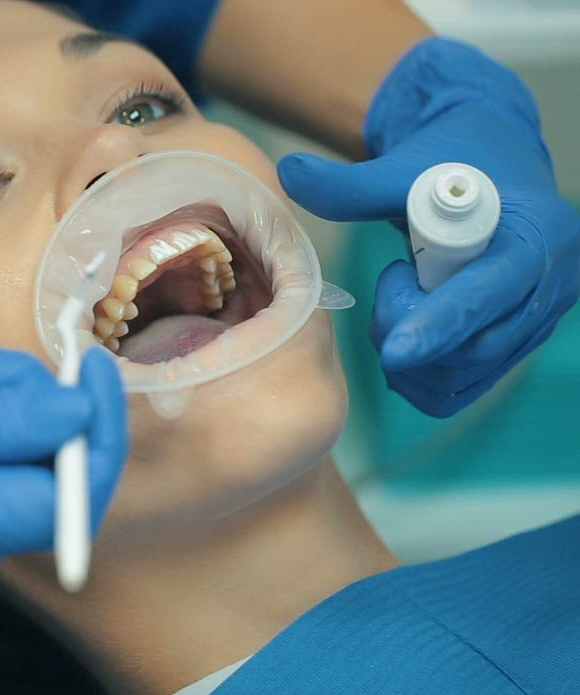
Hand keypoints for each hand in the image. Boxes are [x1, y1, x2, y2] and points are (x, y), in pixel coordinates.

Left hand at [278, 37, 579, 416]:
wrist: (491, 168)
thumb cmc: (453, 162)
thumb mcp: (405, 167)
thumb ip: (351, 183)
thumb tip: (288, 172)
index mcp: (537, 236)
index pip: (489, 296)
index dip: (439, 325)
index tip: (394, 350)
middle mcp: (551, 285)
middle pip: (474, 347)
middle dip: (410, 330)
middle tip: (391, 279)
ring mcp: (537, 321)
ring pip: (464, 375)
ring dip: (411, 355)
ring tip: (400, 295)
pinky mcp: (516, 343)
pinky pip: (461, 387)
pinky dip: (421, 375)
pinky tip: (403, 333)